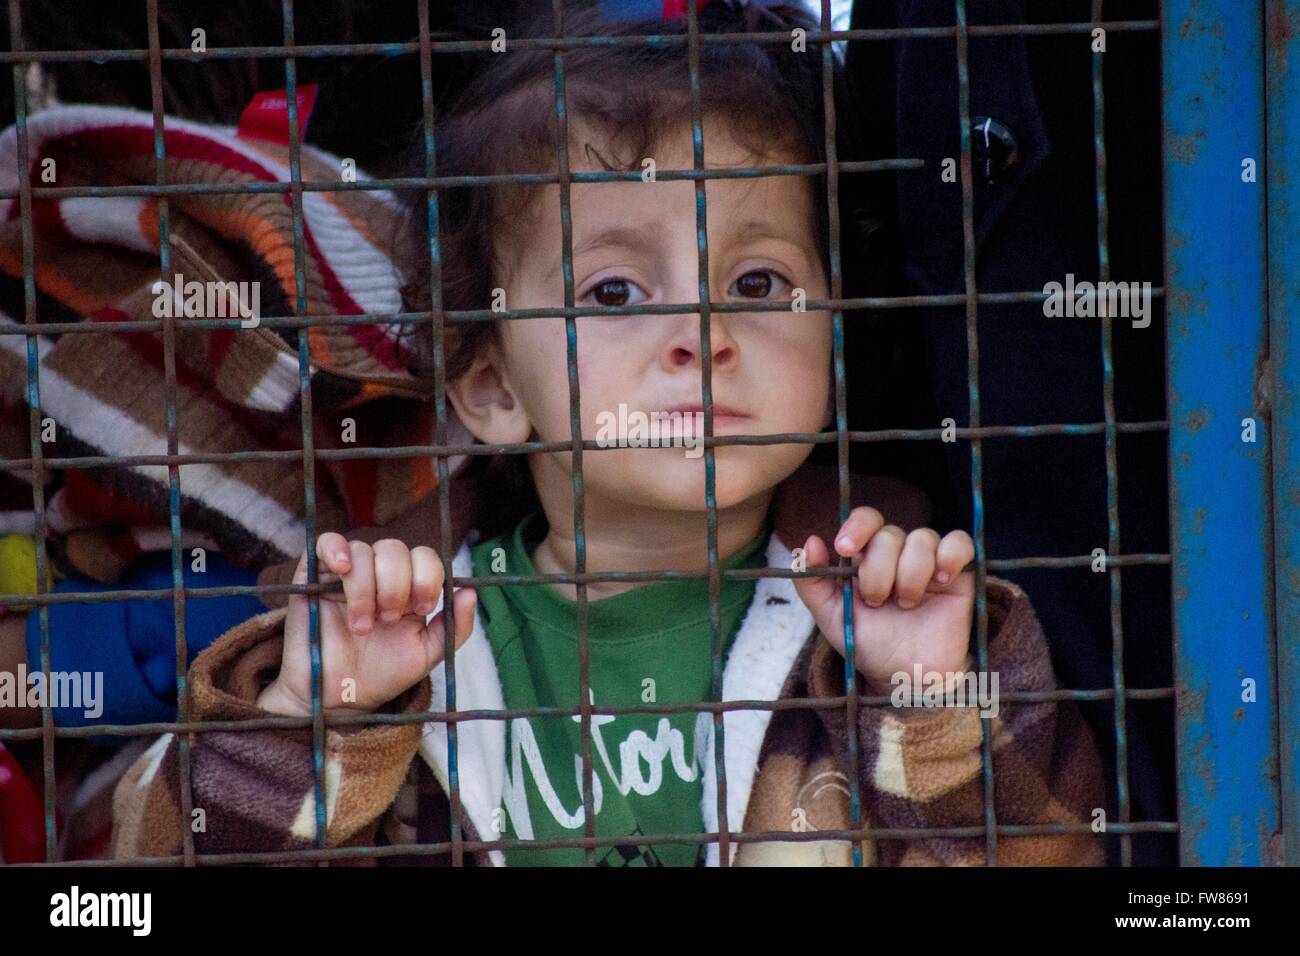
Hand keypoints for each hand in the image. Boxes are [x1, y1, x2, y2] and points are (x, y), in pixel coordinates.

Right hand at [257, 534, 477, 716]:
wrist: (338, 699)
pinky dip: (336, 549)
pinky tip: (342, 569)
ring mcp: (346, 574)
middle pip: (396, 550)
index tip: (420, 611)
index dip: (427, 578)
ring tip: (363, 626)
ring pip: (364, 551)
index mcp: (408, 587)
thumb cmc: (382, 675)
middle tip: (389, 620)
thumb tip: (471, 592)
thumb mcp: (427, 655)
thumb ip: (454, 627)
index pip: (425, 558)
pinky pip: (326, 543)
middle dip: (397, 586)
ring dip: (367, 590)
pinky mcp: (314, 576)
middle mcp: (378, 574)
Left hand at [791, 507, 975, 693]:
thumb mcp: (831, 617)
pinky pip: (960, 542)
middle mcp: (898, 554)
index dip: (857, 527)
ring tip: (907, 604)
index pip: (866, 520)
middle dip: (878, 570)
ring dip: (910, 574)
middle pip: (889, 535)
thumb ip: (812, 583)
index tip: (845, 548)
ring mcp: (930, 561)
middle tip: (878, 601)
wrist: (907, 678)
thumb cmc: (870, 646)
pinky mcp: (960, 573)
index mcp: (867, 557)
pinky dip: (950, 556)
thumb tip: (810, 542)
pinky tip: (941, 581)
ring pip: (922, 538)